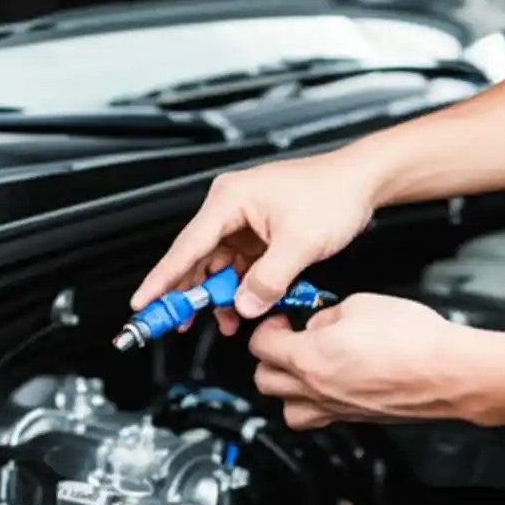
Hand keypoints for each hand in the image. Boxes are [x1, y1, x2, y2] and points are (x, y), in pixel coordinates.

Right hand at [130, 151, 379, 334]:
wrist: (362, 181)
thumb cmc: (332, 193)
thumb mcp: (299, 244)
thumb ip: (268, 281)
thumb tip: (244, 305)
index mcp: (229, 200)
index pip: (186, 247)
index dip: (162, 279)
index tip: (142, 302)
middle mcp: (230, 207)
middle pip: (197, 259)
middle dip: (191, 294)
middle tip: (177, 323)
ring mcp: (244, 220)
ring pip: (219, 266)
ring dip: (221, 295)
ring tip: (226, 322)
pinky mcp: (258, 232)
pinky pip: (239, 266)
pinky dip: (240, 288)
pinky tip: (245, 307)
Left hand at [248, 294, 478, 428]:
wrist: (450, 372)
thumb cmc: (414, 340)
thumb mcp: (360, 304)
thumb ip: (327, 314)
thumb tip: (317, 322)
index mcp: (310, 357)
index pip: (261, 346)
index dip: (267, 327)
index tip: (281, 318)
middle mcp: (317, 389)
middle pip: (264, 381)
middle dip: (269, 357)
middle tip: (287, 338)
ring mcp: (335, 408)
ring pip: (286, 409)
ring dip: (287, 388)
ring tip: (302, 367)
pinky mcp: (355, 418)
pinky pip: (318, 418)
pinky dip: (313, 404)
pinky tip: (328, 385)